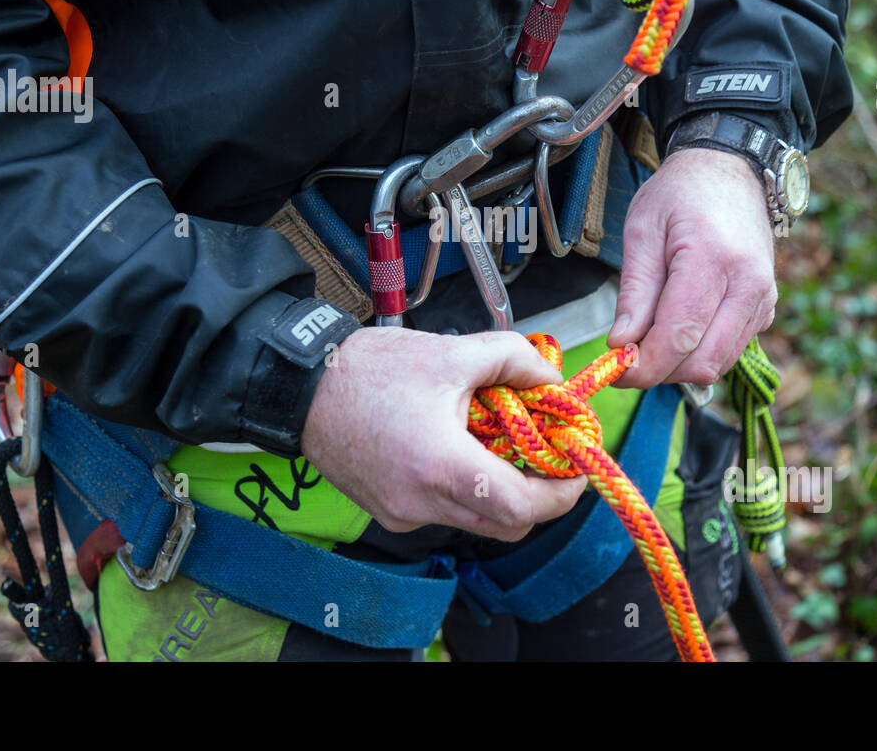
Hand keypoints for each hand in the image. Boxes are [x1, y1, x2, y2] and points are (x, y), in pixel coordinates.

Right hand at [300, 327, 586, 540]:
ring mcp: (403, 515)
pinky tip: (457, 449)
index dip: (562, 493)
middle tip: (546, 454)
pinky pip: (445, 512)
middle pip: (507, 524)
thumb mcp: (452, 352)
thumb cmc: (369, 370)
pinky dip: (466, 490)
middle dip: (537, 494)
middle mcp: (423, 503)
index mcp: (443, 467)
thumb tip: (551, 382)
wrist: (301, 388)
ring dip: (501, 492)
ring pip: (478, 521)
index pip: (524, 507)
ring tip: (499, 444)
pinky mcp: (389, 513)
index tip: (575, 467)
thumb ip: (513, 360)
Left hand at [607, 146, 776, 387]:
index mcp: (713, 259)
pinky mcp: (766, 308)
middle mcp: (749, 285)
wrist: (730, 171)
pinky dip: (699, 353)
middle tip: (626, 357)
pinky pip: (730, 350)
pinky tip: (677, 329)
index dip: (644, 364)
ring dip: (679, 366)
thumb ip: (634, 292)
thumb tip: (621, 344)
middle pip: (702, 360)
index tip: (615, 370)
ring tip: (649, 339)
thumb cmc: (681, 194)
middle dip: (659, 370)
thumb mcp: (642, 230)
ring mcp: (763, 298)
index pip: (679, 335)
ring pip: (718, 363)